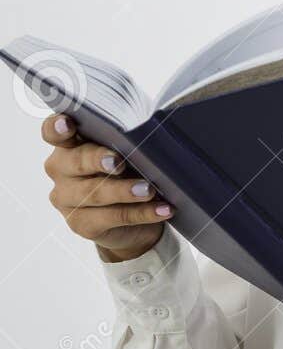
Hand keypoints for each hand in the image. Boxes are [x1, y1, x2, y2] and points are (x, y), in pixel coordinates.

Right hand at [40, 113, 174, 262]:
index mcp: (70, 144)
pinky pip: (113, 217)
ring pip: (94, 193)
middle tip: (119, 162)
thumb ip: (129, 141)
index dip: (58, 127)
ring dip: (124, 191)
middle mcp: (62, 169)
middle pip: (76, 161)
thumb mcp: (129, 152)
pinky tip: (162, 210)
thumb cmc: (130, 171)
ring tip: (149, 190)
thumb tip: (151, 134)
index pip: (54, 132)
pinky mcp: (81, 223)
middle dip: (98, 159)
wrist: (133, 219)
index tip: (68, 124)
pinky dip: (141, 213)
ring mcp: (67, 198)